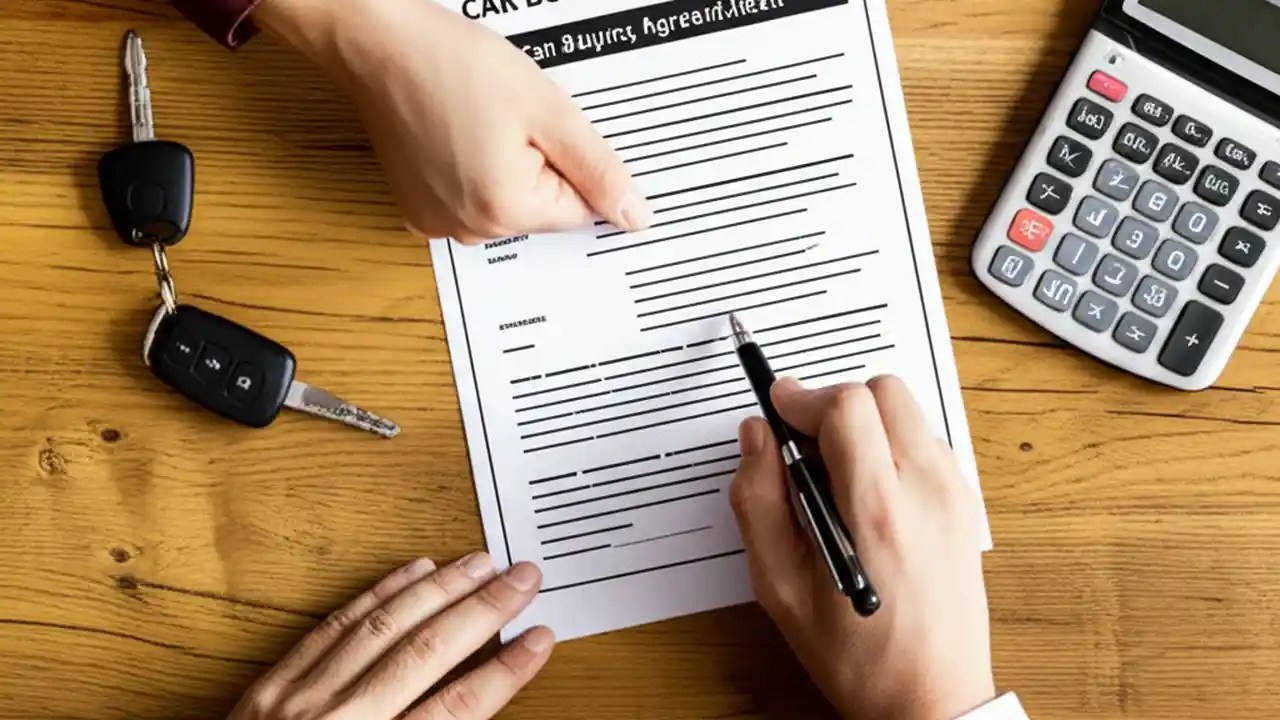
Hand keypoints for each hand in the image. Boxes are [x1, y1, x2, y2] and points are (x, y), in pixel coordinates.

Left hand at [230, 553, 553, 718]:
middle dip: (484, 610)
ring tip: (480, 564)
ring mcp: (299, 702)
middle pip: (427, 652)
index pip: (457, 709)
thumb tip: (475, 711)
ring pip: (383, 626)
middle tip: (525, 578)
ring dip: (438, 589)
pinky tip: (411, 572)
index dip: (505, 670)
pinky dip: (377, 594)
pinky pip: (333, 626)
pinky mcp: (270, 689)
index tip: (539, 638)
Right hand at [254, 0, 651, 244]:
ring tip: (479, 122)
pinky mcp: (418, 208)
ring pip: (507, 203)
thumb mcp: (549, 112)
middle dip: (539, 166)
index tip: (544, 128)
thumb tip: (634, 217)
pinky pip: (471, 198)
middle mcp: (468, 229)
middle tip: (510, 119)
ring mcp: (437, 221)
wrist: (379, 44)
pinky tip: (458, 132)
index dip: (570, 161)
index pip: (578, 209)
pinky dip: (474, 170)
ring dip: (506, 167)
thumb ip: (598, 169)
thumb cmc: (453, 65)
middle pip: (541, 210)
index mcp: (504, 211)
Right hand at [730, 376, 993, 719]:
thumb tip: (757, 437)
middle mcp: (928, 492)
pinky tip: (867, 492)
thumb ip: (759, 501)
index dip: (802, 398)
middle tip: (803, 446)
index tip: (778, 410)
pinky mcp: (965, 502)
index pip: (847, 407)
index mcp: (879, 513)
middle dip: (833, 404)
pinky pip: (923, 440)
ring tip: (835, 476)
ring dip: (863, 423)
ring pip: (905, 409)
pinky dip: (889, 445)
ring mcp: (954, 494)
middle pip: (881, 391)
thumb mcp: (780, 587)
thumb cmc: (858, 656)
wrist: (931, 696)